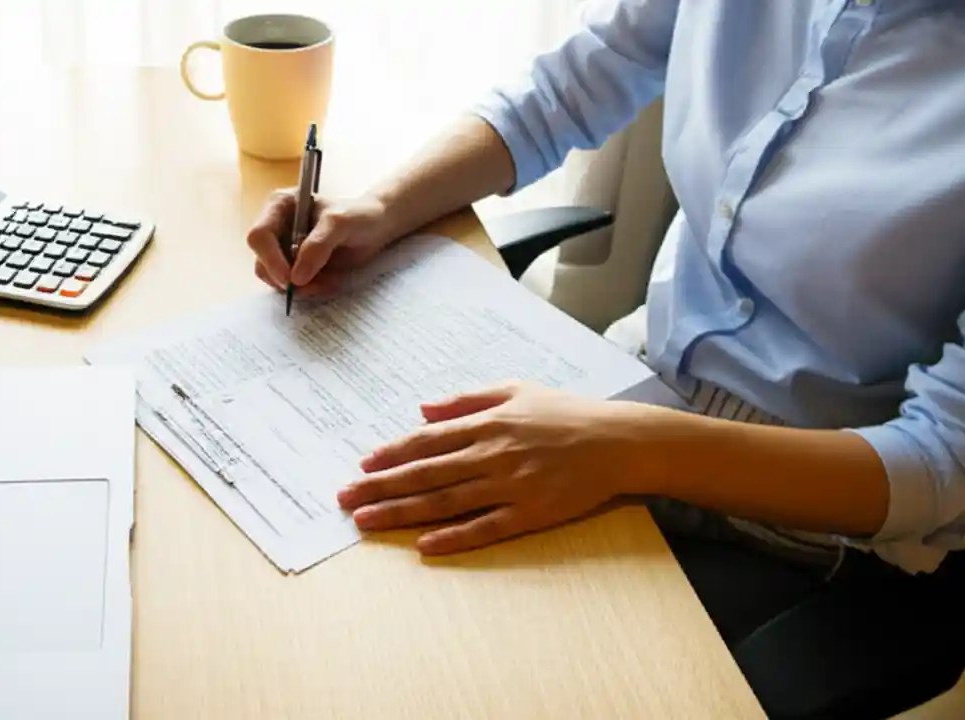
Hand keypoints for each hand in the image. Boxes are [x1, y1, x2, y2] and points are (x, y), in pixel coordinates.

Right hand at [246, 192, 396, 296]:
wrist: (376, 227)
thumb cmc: (358, 215)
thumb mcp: (340, 223)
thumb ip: (317, 246)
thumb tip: (295, 277)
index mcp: (279, 206)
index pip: (259, 235)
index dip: (270, 259)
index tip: (289, 279)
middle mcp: (276, 228)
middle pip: (261, 262)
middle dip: (285, 278)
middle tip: (308, 286)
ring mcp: (284, 250)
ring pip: (275, 279)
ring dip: (300, 287)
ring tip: (327, 280)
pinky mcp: (295, 268)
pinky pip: (292, 288)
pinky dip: (309, 290)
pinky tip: (327, 280)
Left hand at [336, 381, 662, 554]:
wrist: (619, 442)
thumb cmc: (567, 413)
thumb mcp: (516, 390)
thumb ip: (468, 400)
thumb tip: (423, 408)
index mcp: (488, 423)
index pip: (428, 440)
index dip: (392, 453)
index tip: (361, 464)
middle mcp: (492, 453)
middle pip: (426, 472)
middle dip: (380, 485)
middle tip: (344, 498)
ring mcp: (511, 485)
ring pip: (445, 502)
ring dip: (401, 512)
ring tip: (366, 521)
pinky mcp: (532, 513)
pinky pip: (485, 528)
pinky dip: (453, 537)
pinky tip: (423, 545)